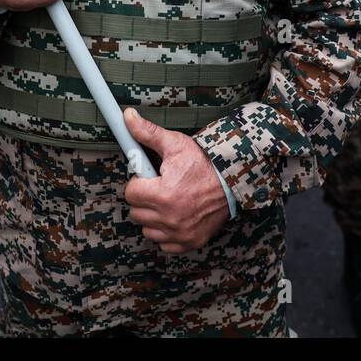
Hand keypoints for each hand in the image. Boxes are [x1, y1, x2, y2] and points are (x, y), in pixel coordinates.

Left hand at [123, 108, 229, 253]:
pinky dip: (166, 233)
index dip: (138, 182)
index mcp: (163, 194)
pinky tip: (175, 217)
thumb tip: (127, 117)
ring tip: (167, 201)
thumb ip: (147, 132)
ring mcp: (180, 233)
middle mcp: (170, 218)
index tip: (149, 177)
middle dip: (144, 199)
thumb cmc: (204, 162)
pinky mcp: (190, 242)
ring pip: (147, 229)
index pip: (130, 193)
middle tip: (159, 188)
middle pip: (136, 213)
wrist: (233, 180)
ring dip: (152, 217)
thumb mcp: (175, 144)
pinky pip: (164, 244)